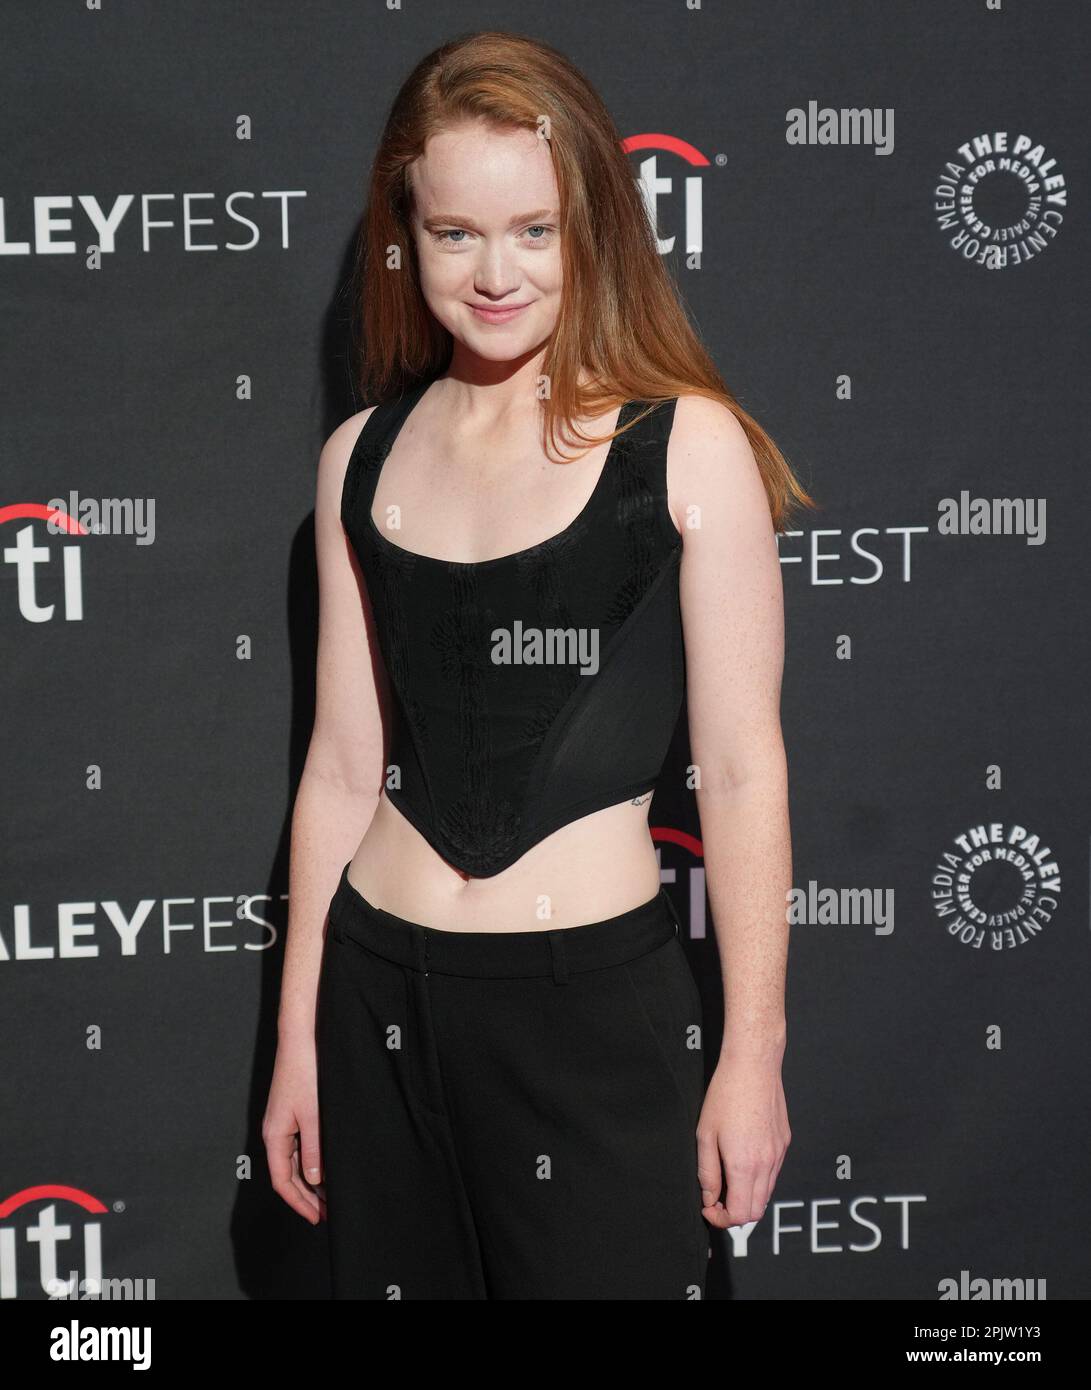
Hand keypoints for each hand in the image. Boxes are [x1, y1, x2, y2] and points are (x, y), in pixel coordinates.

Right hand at [262, 1034, 325, 1224]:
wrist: (302, 1037)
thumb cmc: (305, 1072)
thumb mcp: (314, 1115)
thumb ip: (314, 1149)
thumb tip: (313, 1178)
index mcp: (274, 1136)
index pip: (282, 1181)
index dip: (298, 1202)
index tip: (315, 1217)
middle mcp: (275, 1132)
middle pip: (288, 1174)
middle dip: (306, 1195)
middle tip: (327, 1212)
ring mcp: (284, 1121)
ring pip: (295, 1160)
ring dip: (311, 1179)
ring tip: (331, 1194)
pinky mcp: (294, 1111)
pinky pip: (300, 1145)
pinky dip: (312, 1160)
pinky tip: (327, 1165)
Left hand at [696, 1050, 789, 1229]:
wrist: (754, 1066)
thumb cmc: (726, 1094)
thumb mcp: (705, 1134)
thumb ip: (707, 1172)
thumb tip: (709, 1198)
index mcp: (745, 1165)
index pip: (740, 1215)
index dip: (721, 1219)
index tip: (708, 1208)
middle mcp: (767, 1164)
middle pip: (756, 1211)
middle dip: (734, 1213)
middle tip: (715, 1199)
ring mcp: (779, 1154)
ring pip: (766, 1194)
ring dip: (747, 1197)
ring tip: (726, 1179)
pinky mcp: (784, 1143)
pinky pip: (773, 1173)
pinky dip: (758, 1179)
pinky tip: (742, 1161)